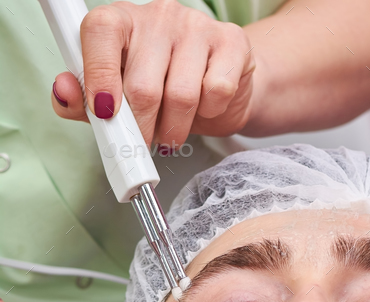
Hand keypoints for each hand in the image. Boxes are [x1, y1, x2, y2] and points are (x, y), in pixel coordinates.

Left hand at [50, 0, 255, 144]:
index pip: (100, 32)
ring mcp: (196, 27)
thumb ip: (83, 101)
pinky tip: (204, 109)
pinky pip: (216, 92)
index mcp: (122, 20)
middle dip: (141, 129)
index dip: (98, 75)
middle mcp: (159, 16)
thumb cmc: (163, 92)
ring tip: (171, 132)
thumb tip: (63, 93)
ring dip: (175, 129)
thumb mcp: (117, 99)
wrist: (219, 89)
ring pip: (181, 95)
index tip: (104, 113)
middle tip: (143, 143)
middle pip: (142, 85)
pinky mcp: (231, 44)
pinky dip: (208, 113)